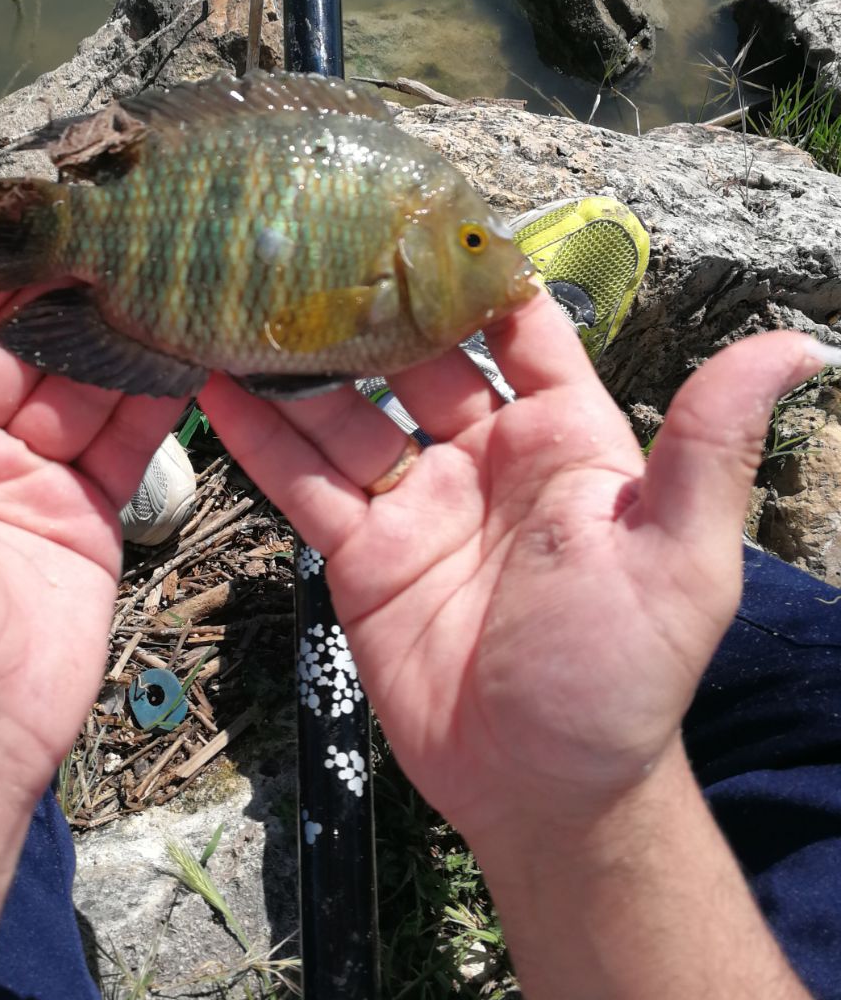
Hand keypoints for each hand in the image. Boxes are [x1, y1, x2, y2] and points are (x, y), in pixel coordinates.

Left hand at [0, 235, 182, 798]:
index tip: (47, 201)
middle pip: (22, 334)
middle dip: (73, 284)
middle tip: (133, 221)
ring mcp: (21, 471)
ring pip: (81, 375)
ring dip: (123, 326)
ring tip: (176, 264)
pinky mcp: (84, 512)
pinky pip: (125, 435)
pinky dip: (158, 389)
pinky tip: (192, 337)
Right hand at [201, 293, 829, 844]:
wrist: (545, 791)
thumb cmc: (626, 672)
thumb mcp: (681, 557)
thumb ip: (710, 447)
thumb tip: (799, 346)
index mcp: (565, 437)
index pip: (515, 330)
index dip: (475, 272)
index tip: (421, 208)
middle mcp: (485, 454)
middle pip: (414, 356)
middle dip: (366, 302)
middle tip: (301, 240)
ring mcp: (418, 500)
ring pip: (347, 410)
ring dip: (299, 360)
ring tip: (239, 298)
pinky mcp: (362, 552)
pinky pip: (306, 483)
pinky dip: (262, 437)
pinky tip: (217, 387)